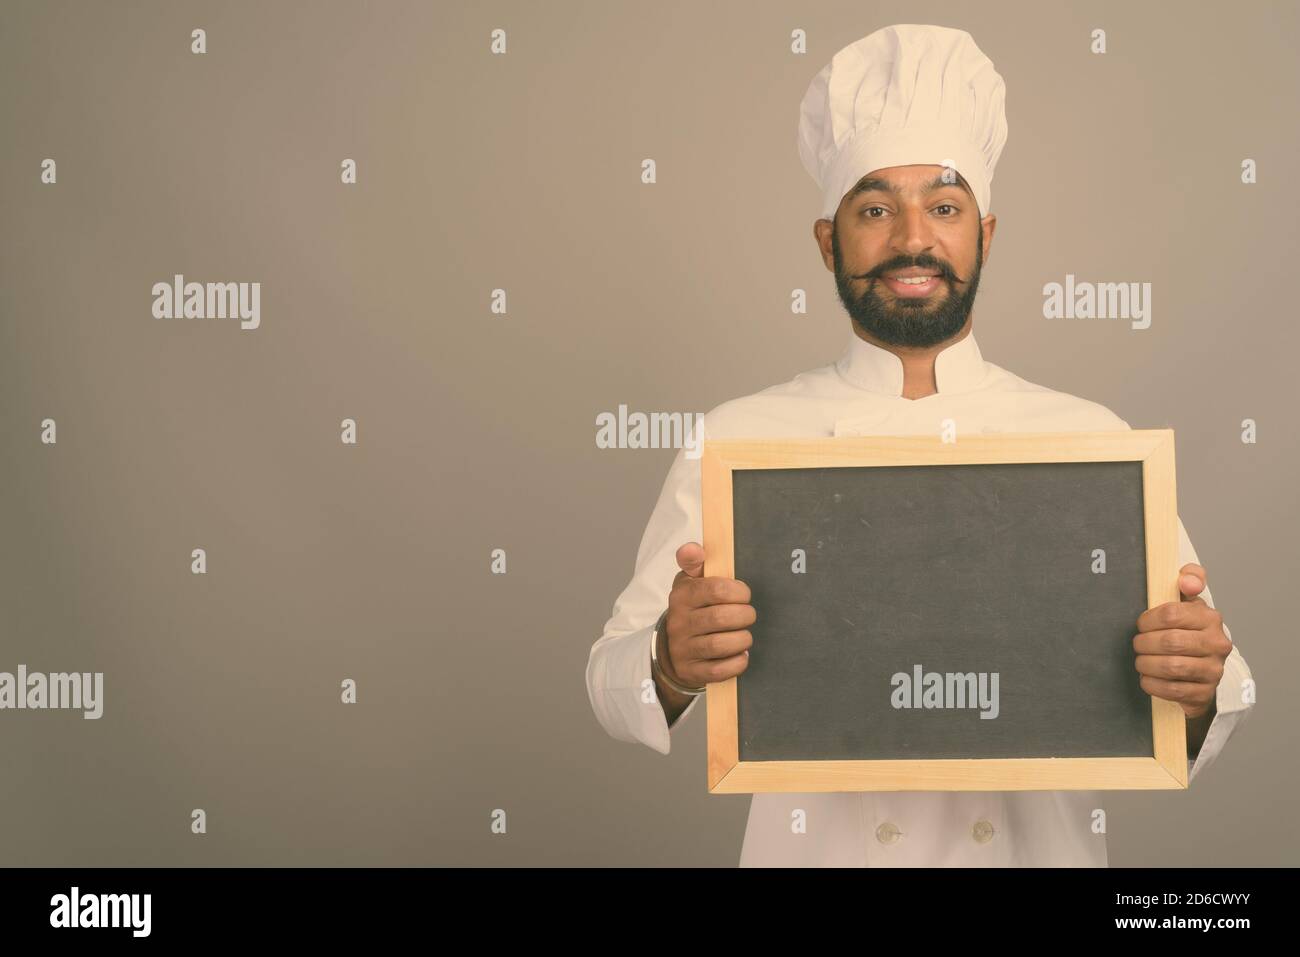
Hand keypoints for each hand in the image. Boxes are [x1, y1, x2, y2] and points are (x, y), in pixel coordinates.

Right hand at [658, 542, 754, 689]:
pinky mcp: (691, 671)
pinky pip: (718, 671)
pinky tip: (741, 655)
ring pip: (719, 645)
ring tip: (745, 635)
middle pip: (720, 618)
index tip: (744, 594)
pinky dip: (736, 663)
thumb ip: (694, 561)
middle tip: (748, 615)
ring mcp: (683, 649)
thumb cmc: (692, 608)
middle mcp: (679, 622)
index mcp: (681, 596)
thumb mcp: (689, 582)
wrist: (673, 648)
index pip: (715, 589)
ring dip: (741, 640)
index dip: (738, 592)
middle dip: (744, 616)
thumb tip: (692, 548)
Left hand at [1133, 563, 1231, 719]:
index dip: (1147, 620)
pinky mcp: (1205, 693)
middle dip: (1144, 644)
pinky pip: (1173, 690)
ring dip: (1147, 664)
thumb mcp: (1187, 602)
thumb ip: (1189, 579)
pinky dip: (1153, 684)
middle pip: (1169, 642)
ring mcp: (1214, 670)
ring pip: (1171, 667)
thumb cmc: (1187, 631)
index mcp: (1210, 618)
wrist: (1201, 669)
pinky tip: (1148, 678)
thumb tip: (1188, 581)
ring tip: (1141, 661)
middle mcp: (1217, 644)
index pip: (1171, 614)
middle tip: (1138, 645)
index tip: (1142, 625)